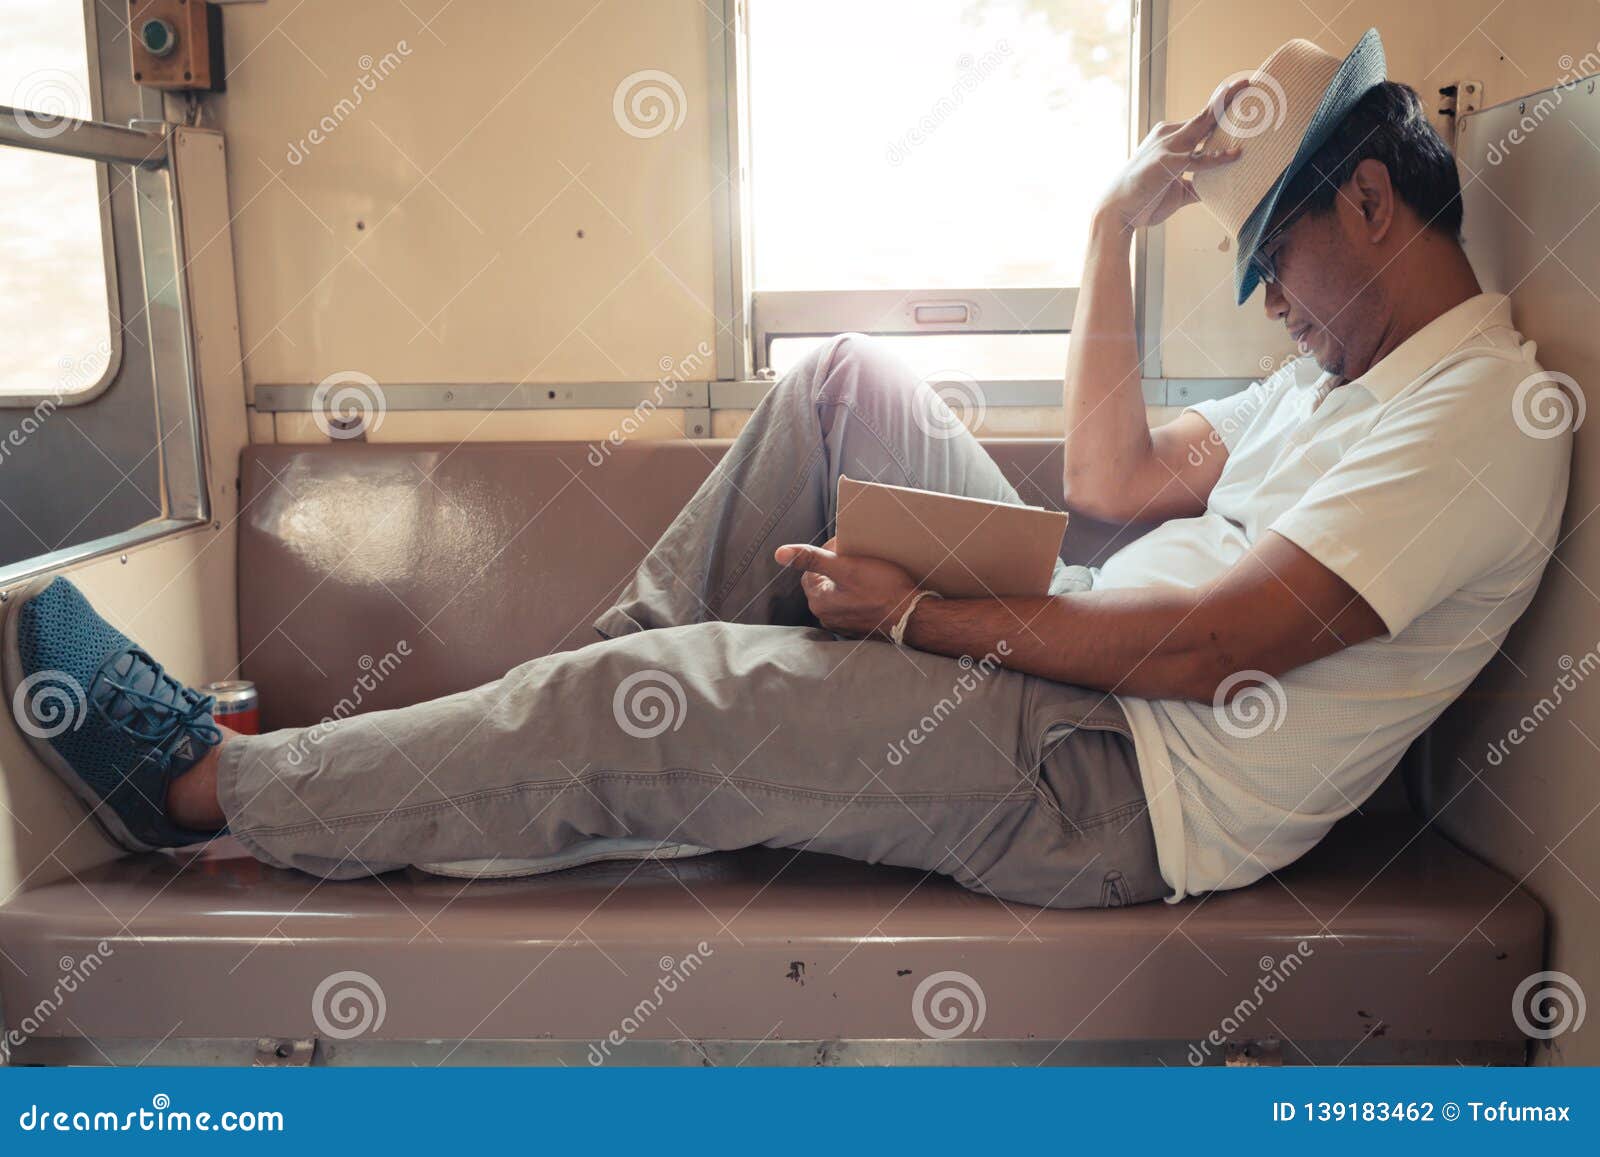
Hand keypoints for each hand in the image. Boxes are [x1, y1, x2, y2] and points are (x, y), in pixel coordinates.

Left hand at [775, 538, 919, 638]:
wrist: (912, 616)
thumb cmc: (882, 590)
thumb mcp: (846, 567)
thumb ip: (812, 559)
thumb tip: (779, 553)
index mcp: (818, 600)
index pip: (811, 569)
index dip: (827, 554)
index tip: (845, 547)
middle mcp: (826, 616)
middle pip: (825, 582)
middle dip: (838, 567)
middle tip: (858, 556)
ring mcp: (843, 624)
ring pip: (840, 593)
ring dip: (849, 581)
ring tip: (867, 571)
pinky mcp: (859, 626)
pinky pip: (853, 605)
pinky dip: (860, 595)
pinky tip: (874, 588)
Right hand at [1097, 78, 1245, 233]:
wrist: (1116, 211)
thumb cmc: (1142, 200)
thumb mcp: (1174, 191)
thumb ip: (1194, 187)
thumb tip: (1213, 191)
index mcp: (1168, 139)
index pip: (1200, 121)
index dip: (1219, 107)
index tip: (1237, 94)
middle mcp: (1168, 136)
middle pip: (1204, 115)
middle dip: (1226, 98)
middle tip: (1247, 81)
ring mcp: (1167, 147)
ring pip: (1201, 125)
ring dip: (1223, 108)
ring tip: (1243, 91)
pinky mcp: (1167, 163)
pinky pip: (1198, 159)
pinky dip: (1217, 157)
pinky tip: (1235, 154)